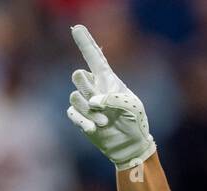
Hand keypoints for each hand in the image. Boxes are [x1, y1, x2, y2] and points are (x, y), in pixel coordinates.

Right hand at [66, 24, 156, 170]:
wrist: (130, 145)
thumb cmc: (135, 122)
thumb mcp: (132, 107)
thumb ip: (114, 99)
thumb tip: (92, 102)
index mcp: (108, 80)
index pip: (95, 58)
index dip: (85, 43)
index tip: (76, 28)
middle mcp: (95, 88)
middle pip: (77, 76)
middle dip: (85, 87)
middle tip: (98, 103)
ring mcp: (86, 103)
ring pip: (74, 97)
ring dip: (88, 110)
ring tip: (104, 121)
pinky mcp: (81, 117)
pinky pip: (72, 113)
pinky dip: (81, 120)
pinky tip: (92, 128)